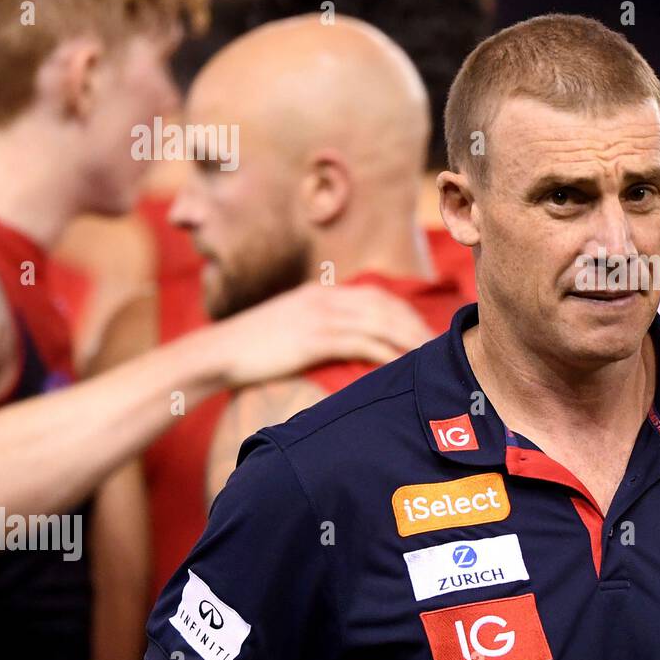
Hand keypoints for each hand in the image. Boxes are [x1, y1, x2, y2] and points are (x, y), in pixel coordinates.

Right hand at [206, 283, 434, 387]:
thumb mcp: (289, 324)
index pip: (377, 296)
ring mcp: (321, 317)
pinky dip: (387, 353)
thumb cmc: (253, 346)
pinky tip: (404, 367)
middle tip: (441, 345)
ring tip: (431, 358)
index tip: (425, 328)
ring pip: (380, 324)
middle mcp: (326, 299)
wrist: (218, 352)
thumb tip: (344, 341)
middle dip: (416, 324)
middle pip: (386, 307)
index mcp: (322, 292)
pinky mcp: (315, 339)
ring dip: (409, 339)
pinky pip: (363, 343)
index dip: (405, 311)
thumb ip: (318, 324)